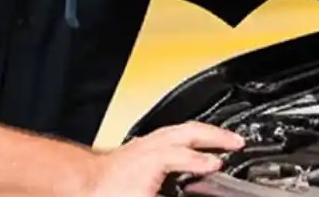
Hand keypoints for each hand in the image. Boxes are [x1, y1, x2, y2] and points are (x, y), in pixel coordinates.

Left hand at [81, 122, 243, 195]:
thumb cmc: (105, 192)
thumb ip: (169, 192)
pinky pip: (174, 132)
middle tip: (237, 142)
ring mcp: (147, 141)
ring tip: (223, 138)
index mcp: (156, 158)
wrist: (80, 184)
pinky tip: (193, 142)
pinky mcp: (142, 144)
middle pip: (191, 131)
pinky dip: (190, 135)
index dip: (205, 162)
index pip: (188, 156)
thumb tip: (191, 189)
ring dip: (206, 132)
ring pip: (183, 129)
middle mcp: (153, 144)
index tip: (220, 166)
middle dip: (217, 136)